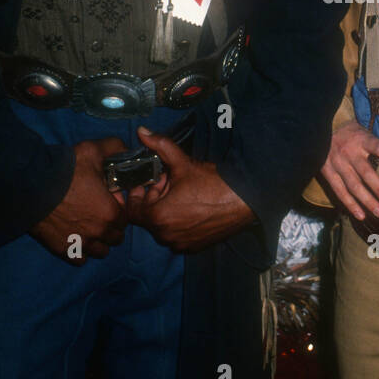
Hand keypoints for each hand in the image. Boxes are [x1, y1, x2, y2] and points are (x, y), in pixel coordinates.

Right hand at [31, 137, 128, 262]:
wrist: (31, 187)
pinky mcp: (63, 250)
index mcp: (111, 213)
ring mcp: (81, 244)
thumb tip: (127, 149)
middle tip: (98, 213)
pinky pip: (80, 259)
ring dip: (98, 242)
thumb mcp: (93, 150)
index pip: (125, 219)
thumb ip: (115, 148)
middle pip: (115, 237)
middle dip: (111, 227)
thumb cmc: (65, 170)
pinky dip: (80, 251)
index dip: (118, 209)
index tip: (107, 200)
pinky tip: (75, 238)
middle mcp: (100, 233)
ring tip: (88, 228)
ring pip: (100, 251)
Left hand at [124, 126, 254, 252]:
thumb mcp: (183, 163)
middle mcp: (166, 235)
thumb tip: (141, 131)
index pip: (133, 211)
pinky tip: (191, 207)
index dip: (138, 194)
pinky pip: (177, 235)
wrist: (245, 200)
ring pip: (163, 227)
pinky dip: (178, 222)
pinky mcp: (194, 246)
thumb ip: (159, 146)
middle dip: (154, 199)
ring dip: (165, 211)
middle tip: (167, 183)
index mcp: (158, 217)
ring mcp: (181, 243)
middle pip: (148, 218)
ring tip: (180, 194)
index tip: (147, 182)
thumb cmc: (213, 184)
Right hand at [319, 121, 378, 219]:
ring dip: (367, 201)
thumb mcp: (364, 133)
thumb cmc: (351, 134)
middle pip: (366, 172)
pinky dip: (350, 204)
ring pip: (353, 185)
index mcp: (361, 140)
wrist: (322, 128)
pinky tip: (361, 215)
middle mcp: (349, 151)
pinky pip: (340, 191)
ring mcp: (337, 163)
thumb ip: (377, 147)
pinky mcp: (327, 171)